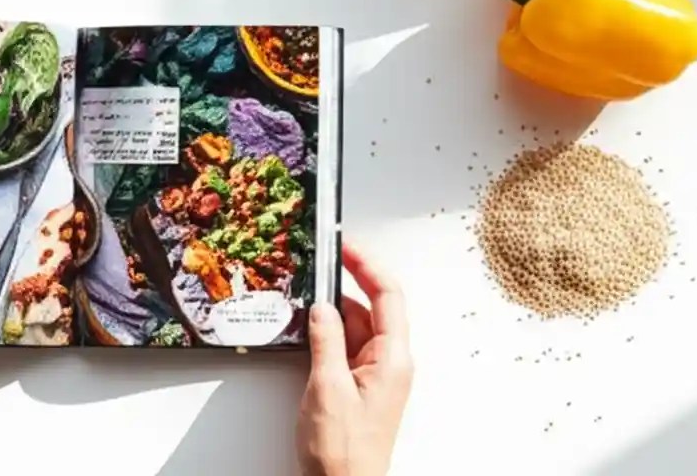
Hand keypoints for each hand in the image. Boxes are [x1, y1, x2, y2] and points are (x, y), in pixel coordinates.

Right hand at [296, 242, 413, 475]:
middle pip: (371, 307)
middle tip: (316, 262)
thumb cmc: (343, 451)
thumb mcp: (328, 386)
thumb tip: (322, 306)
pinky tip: (306, 327)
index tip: (344, 246)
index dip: (367, 266)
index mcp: (393, 359)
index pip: (388, 296)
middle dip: (344, 283)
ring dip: (331, 310)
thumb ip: (326, 339)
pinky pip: (344, 347)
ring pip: (355, 326)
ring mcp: (373, 375)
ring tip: (302, 293)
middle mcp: (389, 363)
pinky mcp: (356, 387)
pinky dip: (326, 332)